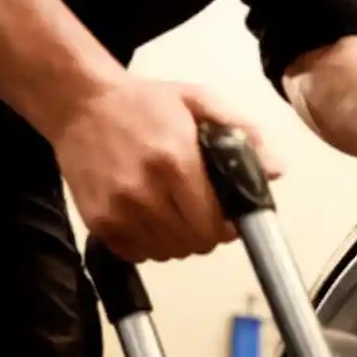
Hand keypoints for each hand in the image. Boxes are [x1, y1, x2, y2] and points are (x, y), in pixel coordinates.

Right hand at [47, 76, 281, 262]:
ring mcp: (118, 210)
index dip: (229, 225)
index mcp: (176, 161)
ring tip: (176, 213)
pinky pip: (138, 254)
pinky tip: (151, 219)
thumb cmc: (144, 102)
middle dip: (208, 233)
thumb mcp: (199, 101)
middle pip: (195, 242)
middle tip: (204, 214)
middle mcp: (146, 191)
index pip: (215, 222)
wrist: (79, 102)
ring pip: (168, 253)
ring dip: (180, 240)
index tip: (230, 217)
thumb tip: (277, 170)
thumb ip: (242, 133)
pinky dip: (151, 245)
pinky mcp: (98, 221)